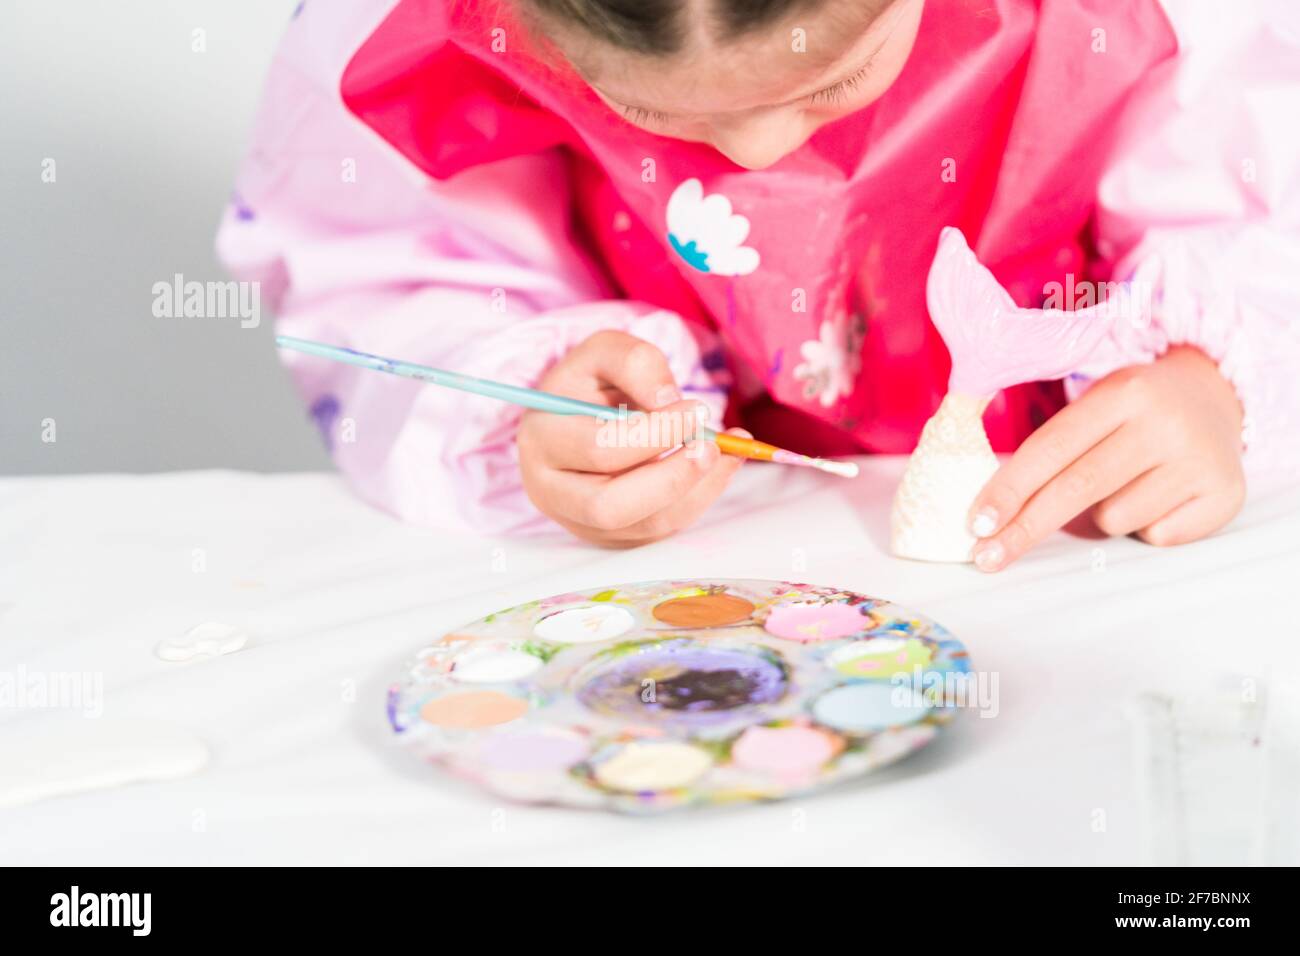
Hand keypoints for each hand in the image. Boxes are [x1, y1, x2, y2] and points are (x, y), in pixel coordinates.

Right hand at [518, 330, 744, 545]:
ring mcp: (580, 522)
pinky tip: (718, 468)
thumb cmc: (591, 383)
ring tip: (725, 453)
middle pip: (609, 506)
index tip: (698, 410)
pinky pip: (660, 531)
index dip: (655, 433)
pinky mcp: (611, 536)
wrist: (577, 416)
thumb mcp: (605, 351)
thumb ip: (635, 363)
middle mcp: (550, 491)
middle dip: (671, 478)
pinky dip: (698, 500)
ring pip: (642, 526)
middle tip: (711, 446)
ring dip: (694, 492)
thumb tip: (668, 402)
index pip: (599, 451)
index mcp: (541, 440)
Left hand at [968, 346, 1245, 570]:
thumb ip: (1052, 448)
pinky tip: (1162, 494)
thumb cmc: (1133, 413)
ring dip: (1102, 516)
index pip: (1051, 448)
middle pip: (1076, 488)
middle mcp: (1164, 423)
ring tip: (1126, 483)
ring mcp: (1198, 460)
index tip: (976, 524)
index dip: (1009, 490)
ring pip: (1114, 519)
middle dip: (1024, 528)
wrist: (1214, 397)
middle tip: (987, 557)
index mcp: (1122, 393)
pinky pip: (1155, 536)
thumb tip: (992, 513)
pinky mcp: (1225, 494)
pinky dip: (1146, 526)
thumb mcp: (1095, 406)